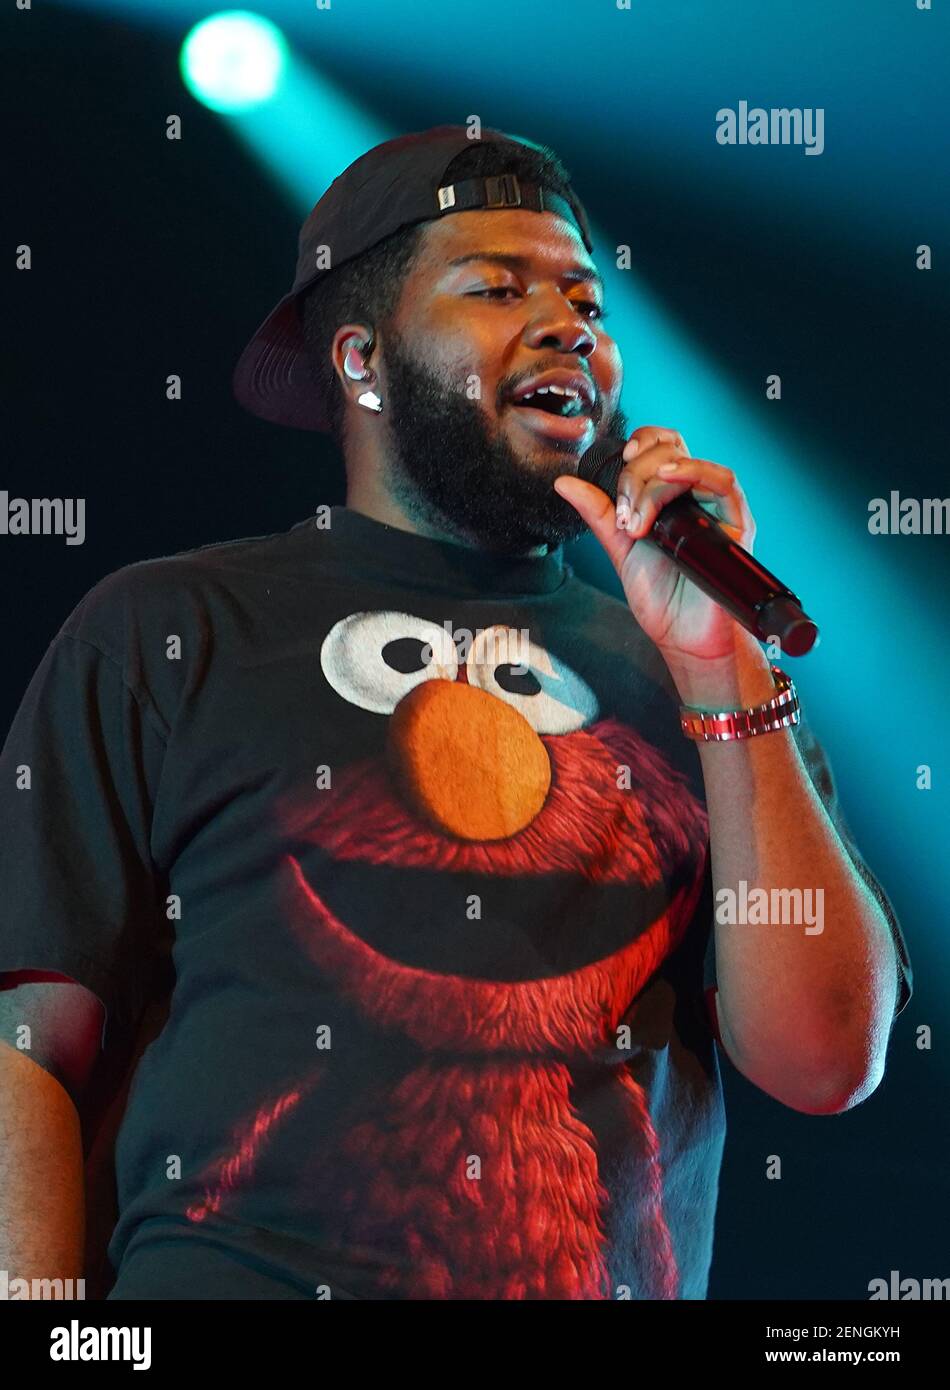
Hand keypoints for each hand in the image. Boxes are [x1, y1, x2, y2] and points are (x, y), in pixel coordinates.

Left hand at [553, 425, 757, 666]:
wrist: (682, 637)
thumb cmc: (660, 598)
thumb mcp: (620, 549)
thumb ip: (598, 513)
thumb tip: (564, 482)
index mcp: (670, 498)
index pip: (662, 448)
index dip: (643, 441)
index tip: (621, 459)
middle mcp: (696, 497)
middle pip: (672, 449)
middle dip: (637, 472)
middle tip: (624, 512)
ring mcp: (717, 509)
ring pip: (691, 462)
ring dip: (656, 479)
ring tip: (638, 514)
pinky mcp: (737, 523)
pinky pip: (724, 483)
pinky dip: (695, 472)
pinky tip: (671, 479)